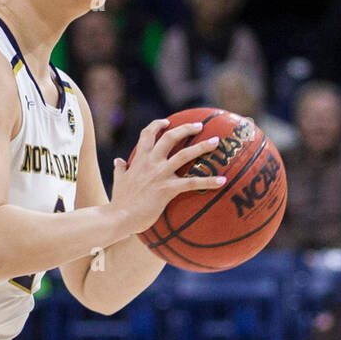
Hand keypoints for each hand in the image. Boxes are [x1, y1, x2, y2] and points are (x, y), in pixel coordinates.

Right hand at [111, 119, 226, 236]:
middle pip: (170, 137)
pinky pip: (192, 183)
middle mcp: (151, 162)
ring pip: (184, 154)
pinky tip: (222, 181)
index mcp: (139, 160)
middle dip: (186, 128)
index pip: (147, 135)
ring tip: (216, 142)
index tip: (167, 122)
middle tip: (200, 126)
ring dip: (202, 147)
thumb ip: (120, 169)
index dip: (157, 125)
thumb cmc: (120, 202)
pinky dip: (208, 181)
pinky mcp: (167, 189)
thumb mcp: (118, 180)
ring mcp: (160, 174)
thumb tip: (118, 160)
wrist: (119, 217)